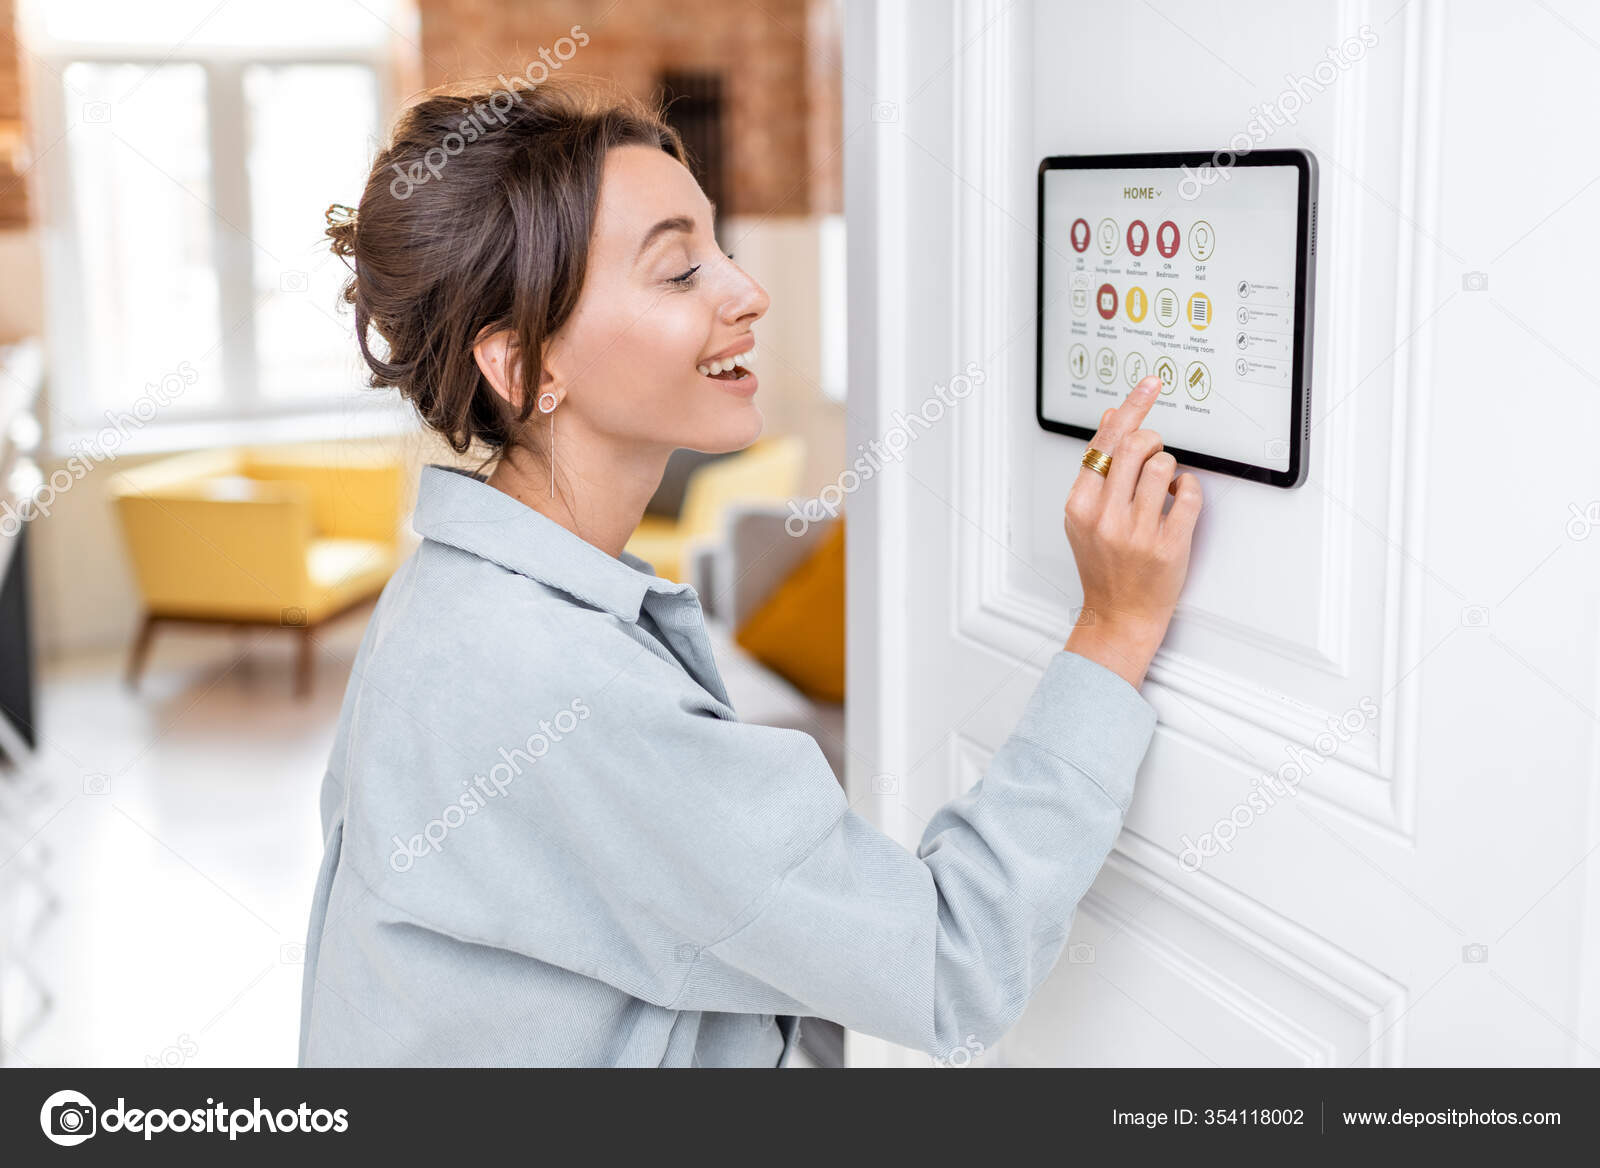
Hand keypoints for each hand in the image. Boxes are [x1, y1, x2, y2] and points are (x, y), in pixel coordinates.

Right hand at [1061, 375, 1202, 689]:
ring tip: (1163, 483)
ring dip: (1169, 465)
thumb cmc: (1103, 567)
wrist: (1118, 616)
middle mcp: (1106, 518)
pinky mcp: (1168, 546)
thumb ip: (1097, 468)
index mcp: (1081, 507)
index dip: (1131, 408)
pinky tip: (1179, 498)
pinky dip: (1189, 488)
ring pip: (1163, 466)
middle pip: (1134, 446)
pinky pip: (1188, 494)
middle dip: (1152, 438)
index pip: (1104, 443)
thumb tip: (1110, 419)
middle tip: (1155, 447)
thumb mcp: (1086, 516)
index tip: (1148, 385)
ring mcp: (1137, 533)